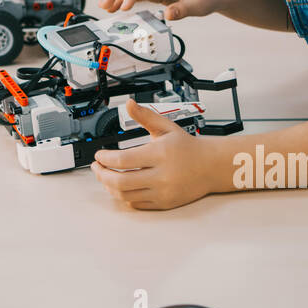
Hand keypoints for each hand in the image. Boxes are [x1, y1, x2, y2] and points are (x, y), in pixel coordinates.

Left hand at [91, 100, 220, 208]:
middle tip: (96, 168)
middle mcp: (161, 175)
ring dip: (109, 186)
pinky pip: (137, 204)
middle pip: (121, 181)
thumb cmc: (188, 147)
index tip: (99, 155)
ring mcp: (163, 191)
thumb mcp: (167, 126)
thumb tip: (129, 104)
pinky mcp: (164, 203)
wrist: (211, 166)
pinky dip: (123, 196)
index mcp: (160, 154)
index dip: (105, 159)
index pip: (123, 160)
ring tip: (105, 176)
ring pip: (126, 195)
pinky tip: (119, 187)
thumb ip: (145, 116)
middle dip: (102, 175)